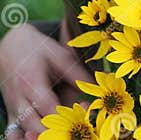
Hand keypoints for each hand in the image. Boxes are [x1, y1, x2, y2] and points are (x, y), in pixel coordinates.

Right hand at [0, 24, 94, 139]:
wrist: (11, 45)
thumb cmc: (38, 49)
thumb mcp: (59, 55)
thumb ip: (76, 73)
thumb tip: (95, 87)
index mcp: (32, 81)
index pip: (47, 107)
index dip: (66, 115)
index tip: (83, 113)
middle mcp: (19, 99)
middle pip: (33, 126)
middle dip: (53, 131)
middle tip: (72, 127)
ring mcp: (13, 109)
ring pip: (20, 135)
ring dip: (38, 137)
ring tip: (55, 134)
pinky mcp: (10, 115)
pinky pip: (11, 135)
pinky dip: (22, 139)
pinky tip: (37, 137)